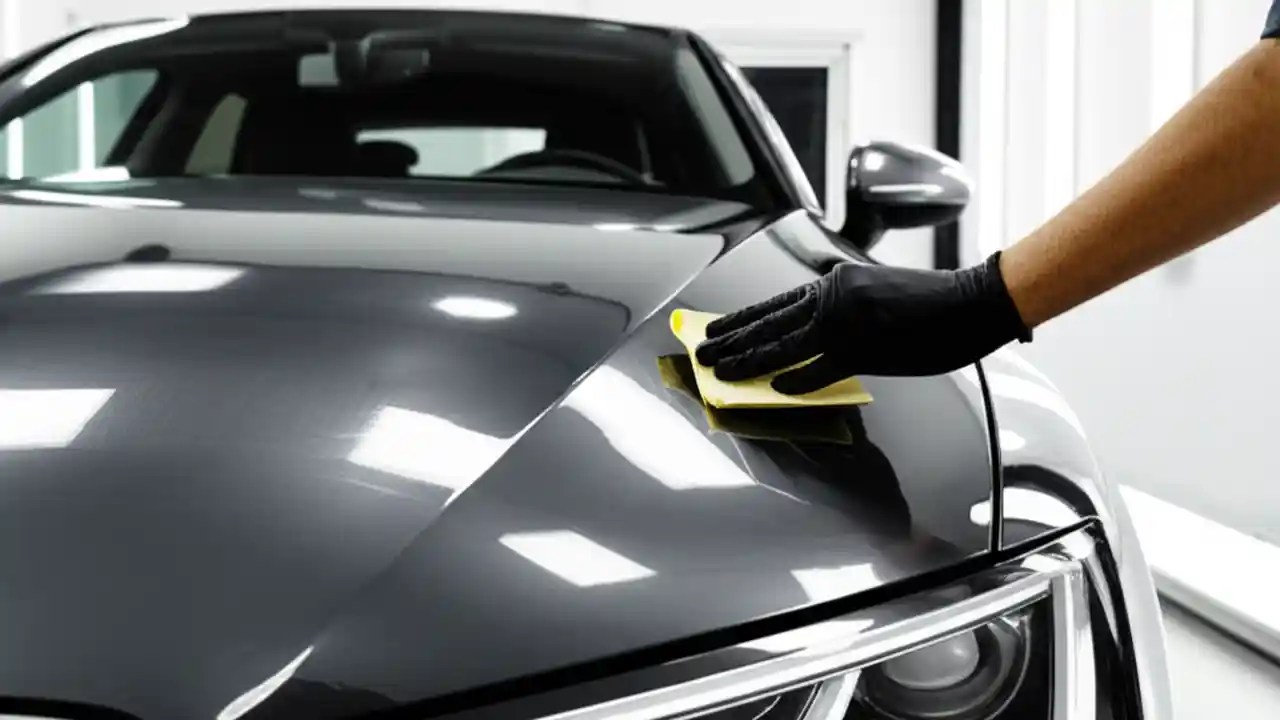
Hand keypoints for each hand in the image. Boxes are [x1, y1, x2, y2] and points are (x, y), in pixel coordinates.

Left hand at [694, 253, 1030, 392]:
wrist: (969, 302)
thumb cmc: (928, 299)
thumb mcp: (873, 286)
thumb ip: (840, 301)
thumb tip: (814, 322)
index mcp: (834, 282)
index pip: (776, 303)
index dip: (742, 318)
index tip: (715, 327)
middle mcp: (832, 298)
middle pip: (768, 323)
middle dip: (731, 339)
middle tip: (701, 351)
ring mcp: (845, 324)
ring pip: (782, 346)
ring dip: (747, 360)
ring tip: (720, 370)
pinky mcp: (863, 351)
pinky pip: (818, 371)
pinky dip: (795, 381)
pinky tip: (773, 388)